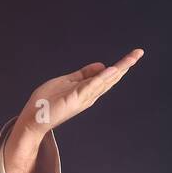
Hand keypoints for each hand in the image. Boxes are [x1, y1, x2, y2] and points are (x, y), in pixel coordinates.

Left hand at [16, 47, 143, 137]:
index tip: (134, 54)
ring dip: (119, 69)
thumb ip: (83, 74)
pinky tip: (113, 70)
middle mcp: (88, 95)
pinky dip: (102, 78)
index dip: (120, 65)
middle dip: (125, 65)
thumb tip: (101, 65)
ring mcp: (82, 97)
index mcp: (87, 90)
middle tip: (139, 53)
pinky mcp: (74, 99)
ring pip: (104, 81)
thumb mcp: (67, 82)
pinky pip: (91, 86)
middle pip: (110, 78)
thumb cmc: (46, 103)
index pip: (106, 76)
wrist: (32, 119)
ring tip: (132, 58)